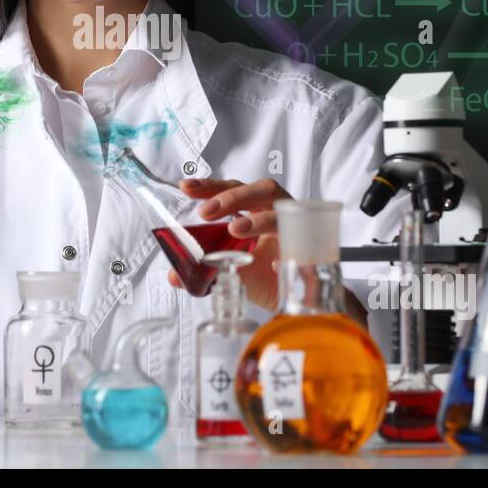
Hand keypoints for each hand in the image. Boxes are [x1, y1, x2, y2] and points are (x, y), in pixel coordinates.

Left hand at [171, 177, 292, 310]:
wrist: (300, 301)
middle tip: (208, 211)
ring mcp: (298, 231)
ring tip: (236, 230)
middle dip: (234, 197)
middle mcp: (279, 214)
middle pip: (263, 190)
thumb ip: (205, 269)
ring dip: (259, 220)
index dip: (212, 186)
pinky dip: (287, 254)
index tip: (187, 187)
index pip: (235, 188)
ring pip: (283, 214)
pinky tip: (273, 265)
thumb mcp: (232, 271)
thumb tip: (175, 275)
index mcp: (258, 210)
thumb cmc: (268, 275)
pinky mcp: (312, 254)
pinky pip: (303, 248)